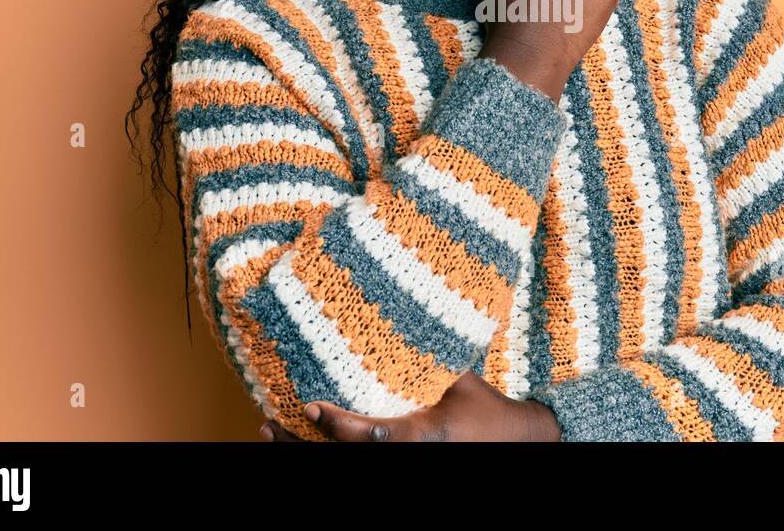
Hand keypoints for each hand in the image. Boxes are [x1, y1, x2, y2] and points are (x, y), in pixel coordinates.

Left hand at [257, 370, 561, 441]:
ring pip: (344, 462)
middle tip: (269, 423)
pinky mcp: (404, 461)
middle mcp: (410, 456)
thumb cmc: (487, 407)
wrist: (513, 441)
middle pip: (346, 458)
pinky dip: (327, 447)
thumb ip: (424, 361)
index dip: (336, 426)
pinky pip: (359, 456)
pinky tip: (303, 435)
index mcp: (424, 435)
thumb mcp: (459, 379)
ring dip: (304, 448)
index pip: (372, 438)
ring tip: (271, 430)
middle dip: (302, 444)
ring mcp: (407, 462)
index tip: (310, 405)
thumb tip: (391, 321)